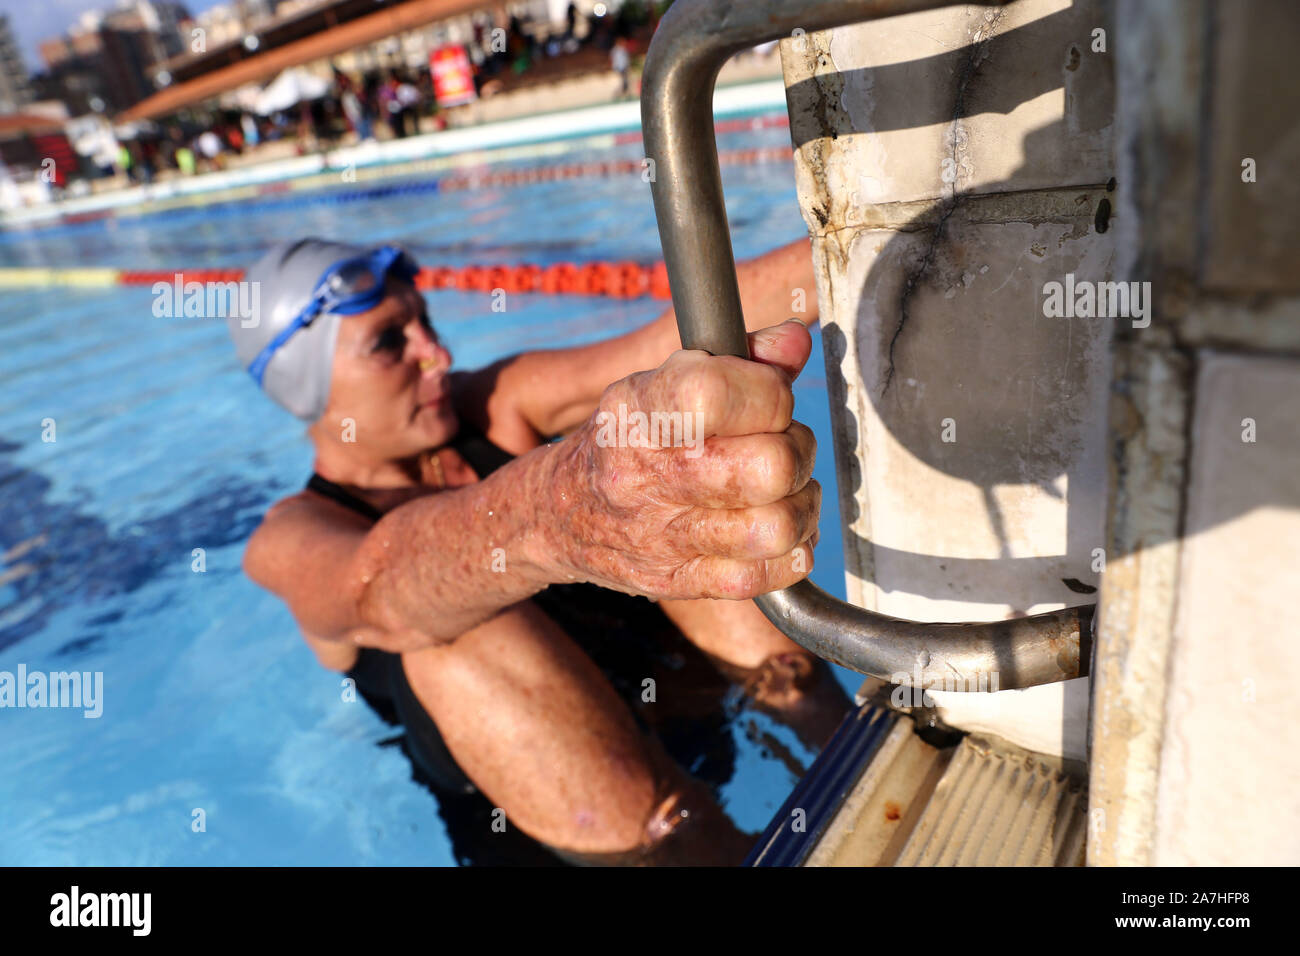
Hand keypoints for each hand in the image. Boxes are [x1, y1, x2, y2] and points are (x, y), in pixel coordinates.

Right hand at [546, 319, 819, 599]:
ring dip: (801, 505)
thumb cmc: (632, 439)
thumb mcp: (665, 383)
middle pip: (770, 466)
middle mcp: (647, 475)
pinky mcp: (680, 582)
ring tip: (785, 491)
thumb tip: (794, 340)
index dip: (768, 393)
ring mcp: (664, 536)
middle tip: (783, 446)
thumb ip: (739, 356)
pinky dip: (790, 553)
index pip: (715, 394)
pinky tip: (773, 531)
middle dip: (796, 450)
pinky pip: (766, 576)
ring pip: (778, 527)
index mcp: (640, 411)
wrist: (561, 513)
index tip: (768, 398)